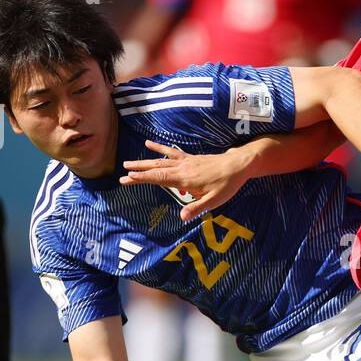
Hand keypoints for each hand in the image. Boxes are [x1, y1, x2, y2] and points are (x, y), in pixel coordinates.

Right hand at [120, 140, 252, 219]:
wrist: (238, 165)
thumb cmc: (227, 185)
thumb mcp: (214, 201)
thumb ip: (197, 208)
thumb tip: (182, 217)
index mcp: (185, 179)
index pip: (159, 179)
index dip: (142, 178)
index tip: (126, 178)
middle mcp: (182, 168)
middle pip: (156, 168)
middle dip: (138, 171)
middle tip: (121, 173)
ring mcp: (185, 161)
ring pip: (160, 160)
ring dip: (144, 161)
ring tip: (128, 162)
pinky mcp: (190, 158)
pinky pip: (171, 152)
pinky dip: (159, 148)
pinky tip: (149, 144)